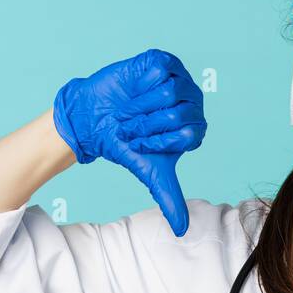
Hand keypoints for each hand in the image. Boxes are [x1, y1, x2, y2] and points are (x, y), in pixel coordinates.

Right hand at [52, 50, 206, 235]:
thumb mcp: (150, 173)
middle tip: (135, 124)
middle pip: (179, 113)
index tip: (145, 142)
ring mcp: (180, 78)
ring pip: (169, 91)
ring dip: (141, 104)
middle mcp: (193, 102)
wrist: (96, 119)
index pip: (188, 134)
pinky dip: (140, 82)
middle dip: (148, 123)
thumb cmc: (126, 143)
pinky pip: (159, 70)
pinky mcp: (162, 61)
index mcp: (196, 127)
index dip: (160, 140)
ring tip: (132, 106)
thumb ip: (169, 198)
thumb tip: (181, 231)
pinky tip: (134, 88)